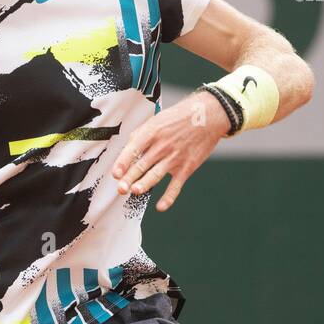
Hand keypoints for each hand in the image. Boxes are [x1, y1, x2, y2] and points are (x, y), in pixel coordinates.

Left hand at [111, 92, 230, 211]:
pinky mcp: (187, 167)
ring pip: (156, 174)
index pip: (133, 149)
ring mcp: (175, 158)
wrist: (208, 117)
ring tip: (135, 191)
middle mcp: (162, 146)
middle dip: (129, 178)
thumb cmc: (180, 117)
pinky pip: (176, 185)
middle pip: (142, 165)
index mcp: (152, 133)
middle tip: (120, 189)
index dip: (122, 162)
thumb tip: (126, 151)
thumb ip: (140, 135)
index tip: (115, 174)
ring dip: (145, 184)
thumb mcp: (156, 120)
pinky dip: (169, 197)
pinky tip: (160, 206)